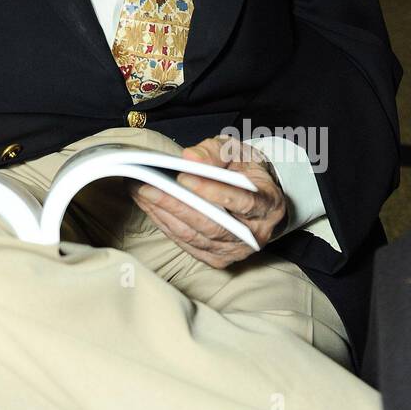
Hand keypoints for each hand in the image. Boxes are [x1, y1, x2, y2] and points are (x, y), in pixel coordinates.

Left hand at [129, 135, 286, 267]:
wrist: (254, 195)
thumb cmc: (244, 170)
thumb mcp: (236, 151)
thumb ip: (215, 152)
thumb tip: (190, 158)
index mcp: (270, 204)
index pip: (243, 202)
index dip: (213, 191)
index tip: (184, 177)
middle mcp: (258, 234)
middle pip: (214, 225)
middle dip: (177, 204)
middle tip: (148, 185)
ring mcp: (237, 250)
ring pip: (196, 236)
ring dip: (164, 214)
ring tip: (140, 191)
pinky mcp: (218, 258)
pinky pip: (187, 244)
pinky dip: (165, 224)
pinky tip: (148, 206)